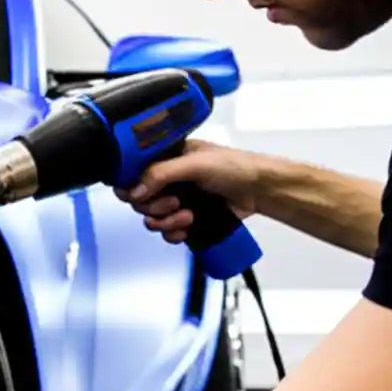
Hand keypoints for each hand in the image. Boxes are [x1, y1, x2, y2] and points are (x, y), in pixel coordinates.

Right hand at [118, 139, 262, 243]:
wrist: (260, 191)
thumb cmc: (235, 167)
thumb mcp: (195, 163)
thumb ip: (161, 173)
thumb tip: (134, 191)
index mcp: (165, 157)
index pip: (132, 172)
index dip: (131, 186)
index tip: (139, 195)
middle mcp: (167, 178)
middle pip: (138, 200)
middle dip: (154, 206)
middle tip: (174, 202)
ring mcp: (176, 199)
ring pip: (151, 218)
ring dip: (166, 221)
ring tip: (187, 216)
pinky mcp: (185, 218)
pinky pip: (166, 232)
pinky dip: (173, 233)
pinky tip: (187, 228)